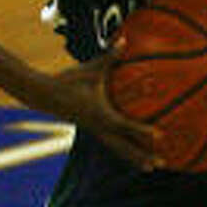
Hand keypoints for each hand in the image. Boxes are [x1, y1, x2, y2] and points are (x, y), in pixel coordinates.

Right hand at [46, 53, 162, 169]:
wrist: (45, 95)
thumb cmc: (70, 80)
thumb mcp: (93, 68)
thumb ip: (111, 56)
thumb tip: (124, 39)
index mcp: (101, 114)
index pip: (126, 125)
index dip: (143, 131)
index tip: (160, 136)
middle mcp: (100, 127)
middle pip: (124, 147)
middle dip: (142, 156)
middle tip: (161, 163)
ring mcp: (95, 131)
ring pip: (118, 149)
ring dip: (134, 158)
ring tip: (150, 168)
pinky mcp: (92, 131)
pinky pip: (111, 144)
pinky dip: (123, 150)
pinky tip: (132, 154)